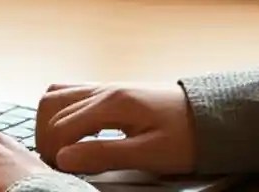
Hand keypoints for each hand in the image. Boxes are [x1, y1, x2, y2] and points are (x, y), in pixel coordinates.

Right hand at [35, 84, 196, 175]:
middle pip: (51, 108)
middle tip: (60, 165)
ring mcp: (107, 86)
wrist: (212, 115)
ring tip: (62, 149)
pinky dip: (61, 112)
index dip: (53, 153)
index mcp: (113, 103)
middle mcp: (105, 88)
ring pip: (57, 94)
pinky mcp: (112, 90)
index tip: (62, 173)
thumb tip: (63, 158)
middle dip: (46, 139)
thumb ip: (105, 155)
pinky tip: (74, 133)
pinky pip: (72, 92)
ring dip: (49, 122)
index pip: (61, 125)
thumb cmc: (186, 136)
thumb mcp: (150, 154)